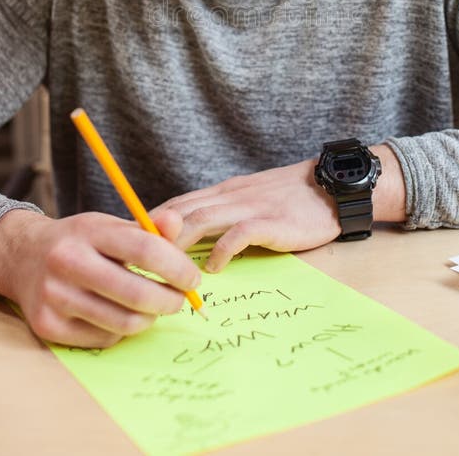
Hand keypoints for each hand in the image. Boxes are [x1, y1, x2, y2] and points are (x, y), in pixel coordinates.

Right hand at [0, 209, 200, 347]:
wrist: (23, 257)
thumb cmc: (80, 241)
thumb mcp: (109, 225)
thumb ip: (146, 229)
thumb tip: (179, 225)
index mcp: (89, 231)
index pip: (144, 250)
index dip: (177, 267)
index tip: (193, 279)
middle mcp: (67, 262)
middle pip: (135, 293)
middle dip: (170, 301)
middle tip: (181, 300)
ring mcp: (54, 297)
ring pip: (122, 322)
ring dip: (150, 318)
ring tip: (155, 308)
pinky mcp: (47, 326)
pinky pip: (103, 338)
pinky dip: (123, 331)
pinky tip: (123, 315)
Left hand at [152, 145, 405, 272]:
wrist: (331, 186)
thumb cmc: (291, 198)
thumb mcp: (250, 199)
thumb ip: (223, 214)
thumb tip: (193, 238)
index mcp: (223, 192)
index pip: (176, 204)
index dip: (148, 223)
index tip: (126, 245)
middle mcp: (230, 196)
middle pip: (180, 211)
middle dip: (152, 236)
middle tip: (131, 263)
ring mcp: (249, 207)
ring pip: (201, 219)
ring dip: (178, 245)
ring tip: (163, 271)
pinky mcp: (271, 222)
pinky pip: (239, 233)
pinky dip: (222, 250)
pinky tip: (214, 269)